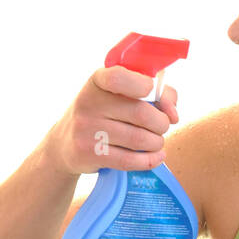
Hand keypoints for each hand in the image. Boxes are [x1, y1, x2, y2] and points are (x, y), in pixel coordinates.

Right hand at [44, 65, 178, 176]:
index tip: (152, 92)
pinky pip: (129, 160)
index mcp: (98, 81)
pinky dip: (150, 160)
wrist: (65, 144)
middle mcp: (89, 102)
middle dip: (161, 123)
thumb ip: (154, 94)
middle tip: (161, 127)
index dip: (144, 85)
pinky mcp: (89, 153)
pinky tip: (156, 156)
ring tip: (156, 142)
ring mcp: (87, 129)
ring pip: (139, 139)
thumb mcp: (119, 96)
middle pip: (141, 113)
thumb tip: (173, 113)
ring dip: (157, 143)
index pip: (120, 77)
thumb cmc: (103, 114)